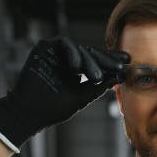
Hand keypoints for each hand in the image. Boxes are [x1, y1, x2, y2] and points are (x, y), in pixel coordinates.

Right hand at [0, 36, 129, 150]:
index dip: (111, 62)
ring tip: (96, 77)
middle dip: (106, 60)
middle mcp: (66, 60)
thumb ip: (98, 87)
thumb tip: (119, 76)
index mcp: (76, 71)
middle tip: (119, 66)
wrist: (29, 113)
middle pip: (90, 53)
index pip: (96, 62)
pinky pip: (63, 43)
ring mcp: (55, 53)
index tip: (127, 64)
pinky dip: (72, 52)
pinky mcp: (44, 48)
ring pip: (79, 48)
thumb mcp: (82, 97)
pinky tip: (77, 67)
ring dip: (90, 61)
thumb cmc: (54, 109)